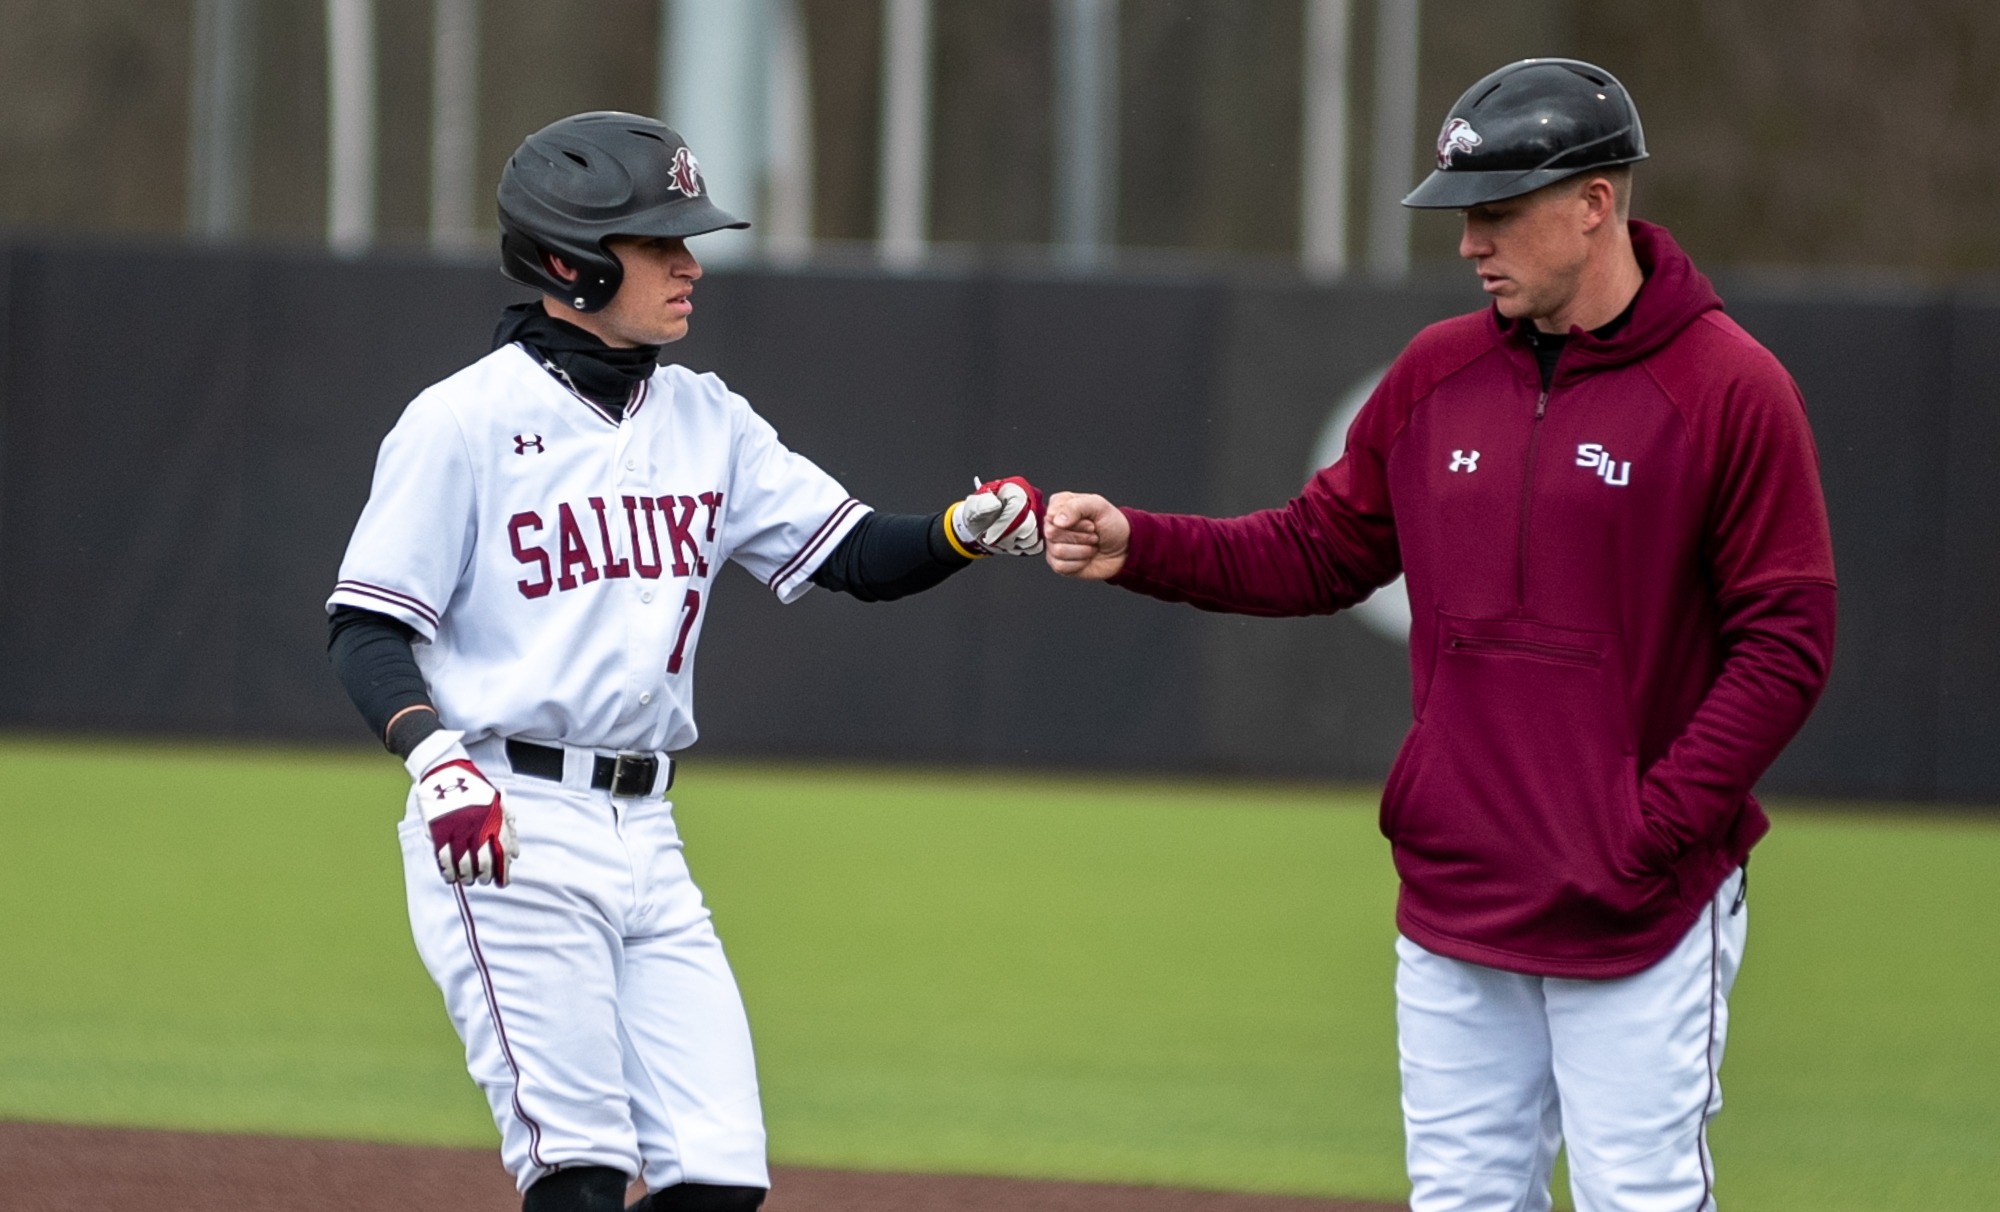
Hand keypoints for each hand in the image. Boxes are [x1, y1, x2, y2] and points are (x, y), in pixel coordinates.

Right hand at [406, 730, 519, 885]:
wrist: (446, 773)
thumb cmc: (474, 790)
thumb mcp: (496, 804)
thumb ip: (507, 829)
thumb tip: (515, 855)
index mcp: (495, 819)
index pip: (502, 853)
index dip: (503, 872)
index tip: (502, 882)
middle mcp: (478, 826)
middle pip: (483, 863)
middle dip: (484, 876)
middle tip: (483, 880)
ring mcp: (457, 830)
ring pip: (463, 864)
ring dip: (467, 877)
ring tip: (469, 880)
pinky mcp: (438, 832)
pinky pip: (444, 859)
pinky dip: (448, 872)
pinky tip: (451, 876)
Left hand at [950, 475, 1044, 555]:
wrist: (983, 528)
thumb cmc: (979, 515)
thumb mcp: (972, 508)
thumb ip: (981, 504)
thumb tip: (995, 504)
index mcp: (1015, 487)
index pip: (1018, 504)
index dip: (1004, 523)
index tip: (990, 535)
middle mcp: (1031, 498)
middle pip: (1028, 522)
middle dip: (1008, 536)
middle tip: (992, 538)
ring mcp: (1038, 515)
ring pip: (1033, 536)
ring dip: (1014, 543)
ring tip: (1001, 539)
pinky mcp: (1041, 530)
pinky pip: (1037, 545)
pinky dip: (1022, 548)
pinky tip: (1011, 542)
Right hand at [1043, 492, 1129, 579]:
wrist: (1125, 548)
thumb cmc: (1112, 524)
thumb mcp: (1099, 506)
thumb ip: (1075, 506)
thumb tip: (1056, 520)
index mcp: (1060, 505)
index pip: (1052, 514)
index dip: (1075, 521)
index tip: (1090, 521)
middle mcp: (1053, 525)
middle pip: (1052, 534)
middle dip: (1081, 536)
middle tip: (1093, 533)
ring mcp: (1054, 545)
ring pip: (1058, 551)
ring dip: (1082, 550)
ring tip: (1092, 544)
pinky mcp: (1059, 564)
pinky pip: (1061, 566)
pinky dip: (1080, 563)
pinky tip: (1087, 557)